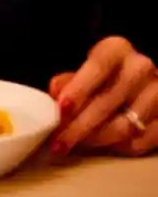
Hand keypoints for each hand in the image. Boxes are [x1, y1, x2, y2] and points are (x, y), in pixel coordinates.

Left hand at [48, 36, 156, 156]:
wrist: (135, 80)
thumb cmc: (101, 75)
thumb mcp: (83, 69)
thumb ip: (68, 82)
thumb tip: (55, 95)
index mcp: (117, 49)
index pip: (98, 67)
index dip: (78, 89)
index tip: (61, 109)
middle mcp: (141, 68)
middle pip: (109, 102)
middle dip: (79, 126)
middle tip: (58, 143)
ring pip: (125, 126)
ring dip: (95, 140)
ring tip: (74, 146)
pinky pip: (141, 142)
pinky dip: (117, 148)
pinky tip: (101, 147)